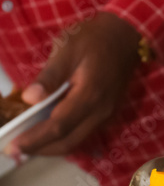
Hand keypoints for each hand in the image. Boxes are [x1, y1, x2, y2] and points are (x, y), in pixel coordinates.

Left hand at [14, 13, 141, 156]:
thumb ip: (49, 76)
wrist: (126, 36)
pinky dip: (65, 138)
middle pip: (69, 141)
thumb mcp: (67, 48)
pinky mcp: (108, 114)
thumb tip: (30, 98)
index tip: (14, 146)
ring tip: (29, 144)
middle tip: (16, 150)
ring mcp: (107, 115)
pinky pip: (84, 133)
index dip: (36, 139)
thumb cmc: (94, 39)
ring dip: (53, 147)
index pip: (59, 126)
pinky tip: (50, 133)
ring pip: (77, 141)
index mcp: (89, 95)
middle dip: (41, 149)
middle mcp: (101, 112)